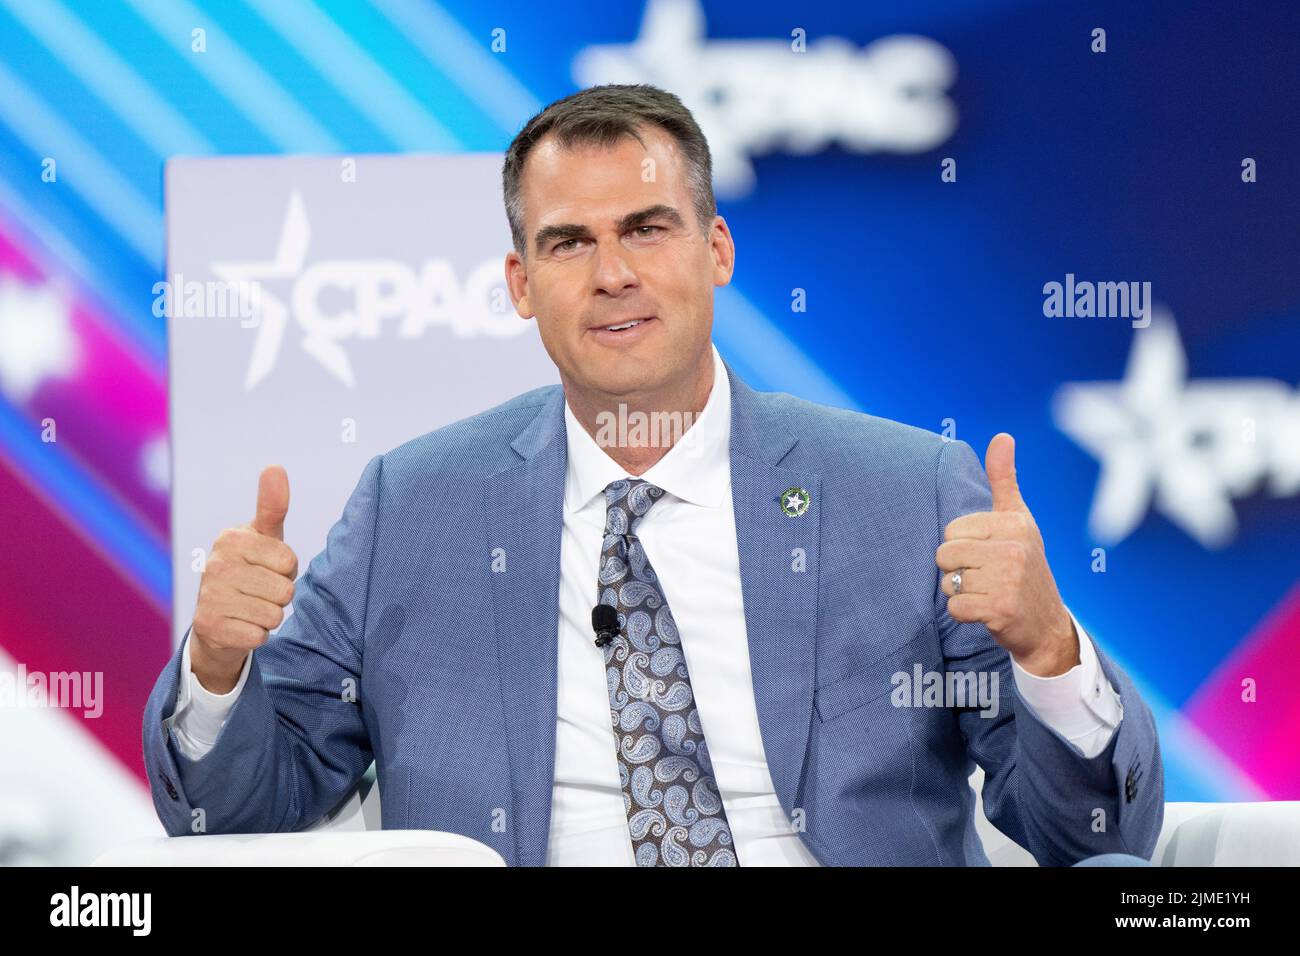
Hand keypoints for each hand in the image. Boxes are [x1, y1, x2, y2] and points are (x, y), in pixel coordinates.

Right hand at [190, 466, 298, 692]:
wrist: (217, 620)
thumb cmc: (251, 570)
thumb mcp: (264, 537)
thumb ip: (273, 505)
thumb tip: (274, 467)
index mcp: (231, 538)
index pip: (289, 560)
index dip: (286, 570)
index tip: (268, 569)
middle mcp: (215, 564)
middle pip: (284, 590)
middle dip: (280, 596)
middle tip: (259, 592)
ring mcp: (209, 595)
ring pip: (274, 614)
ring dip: (269, 616)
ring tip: (250, 608)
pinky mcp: (209, 626)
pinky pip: (259, 635)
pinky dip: (257, 635)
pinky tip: (240, 626)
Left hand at [936, 434, 1078, 676]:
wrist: (1047, 624)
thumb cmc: (1025, 567)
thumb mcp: (1019, 520)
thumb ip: (1005, 480)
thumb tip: (1002, 436)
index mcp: (1014, 523)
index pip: (952, 530)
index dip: (962, 545)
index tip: (988, 555)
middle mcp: (1014, 548)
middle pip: (945, 554)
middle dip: (958, 570)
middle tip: (986, 577)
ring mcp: (1008, 579)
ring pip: (948, 581)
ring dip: (961, 592)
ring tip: (987, 592)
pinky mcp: (1000, 608)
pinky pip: (955, 606)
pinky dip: (964, 613)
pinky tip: (986, 611)